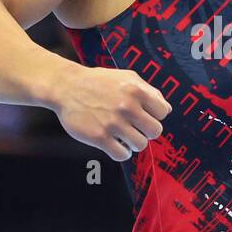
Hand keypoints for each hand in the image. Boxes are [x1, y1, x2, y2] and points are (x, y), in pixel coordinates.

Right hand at [54, 66, 171, 161]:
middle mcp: (127, 106)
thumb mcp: (126, 77)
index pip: (163, 112)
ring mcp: (113, 123)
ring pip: (140, 145)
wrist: (66, 87)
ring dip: (133, 142)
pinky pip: (122, 155)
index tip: (143, 115)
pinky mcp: (99, 137)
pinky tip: (115, 144)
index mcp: (136, 90)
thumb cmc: (99, 82)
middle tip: (134, 127)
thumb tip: (165, 109)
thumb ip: (148, 91)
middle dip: (146, 131)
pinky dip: (121, 152)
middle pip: (155, 131)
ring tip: (123, 135)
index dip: (154, 115)